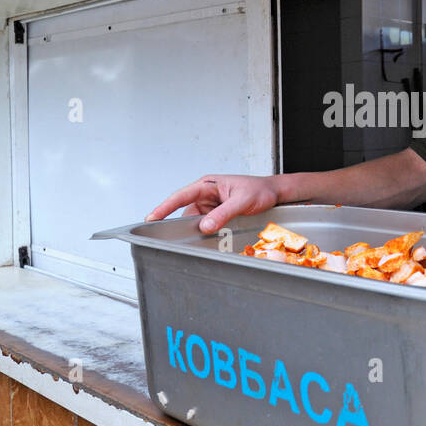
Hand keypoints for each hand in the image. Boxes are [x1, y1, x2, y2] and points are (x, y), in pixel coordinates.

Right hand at [145, 174, 281, 232]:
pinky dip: (207, 234)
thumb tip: (205, 226)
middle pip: (185, 212)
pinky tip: (210, 241)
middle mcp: (206, 195)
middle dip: (181, 226)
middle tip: (173, 239)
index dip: (164, 207)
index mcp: (208, 185)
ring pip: (196, 222)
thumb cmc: (259, 190)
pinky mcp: (217, 216)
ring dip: (197, 232)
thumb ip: (224, 213)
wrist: (274, 193)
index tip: (151, 218)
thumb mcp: (242, 200)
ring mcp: (211, 206)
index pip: (180, 196)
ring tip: (201, 241)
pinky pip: (207, 226)